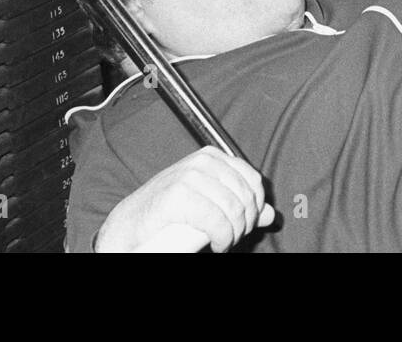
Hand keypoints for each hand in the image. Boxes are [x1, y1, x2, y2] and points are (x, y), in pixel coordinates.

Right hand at [95, 146, 274, 252]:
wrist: (132, 224)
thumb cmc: (170, 213)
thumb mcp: (211, 203)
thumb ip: (239, 205)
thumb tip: (270, 214)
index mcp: (213, 157)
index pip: (253, 180)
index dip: (255, 207)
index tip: (244, 224)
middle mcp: (203, 161)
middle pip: (245, 196)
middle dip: (244, 223)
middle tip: (232, 237)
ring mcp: (190, 175)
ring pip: (234, 210)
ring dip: (233, 234)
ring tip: (223, 242)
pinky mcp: (179, 194)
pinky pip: (217, 221)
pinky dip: (222, 238)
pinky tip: (216, 244)